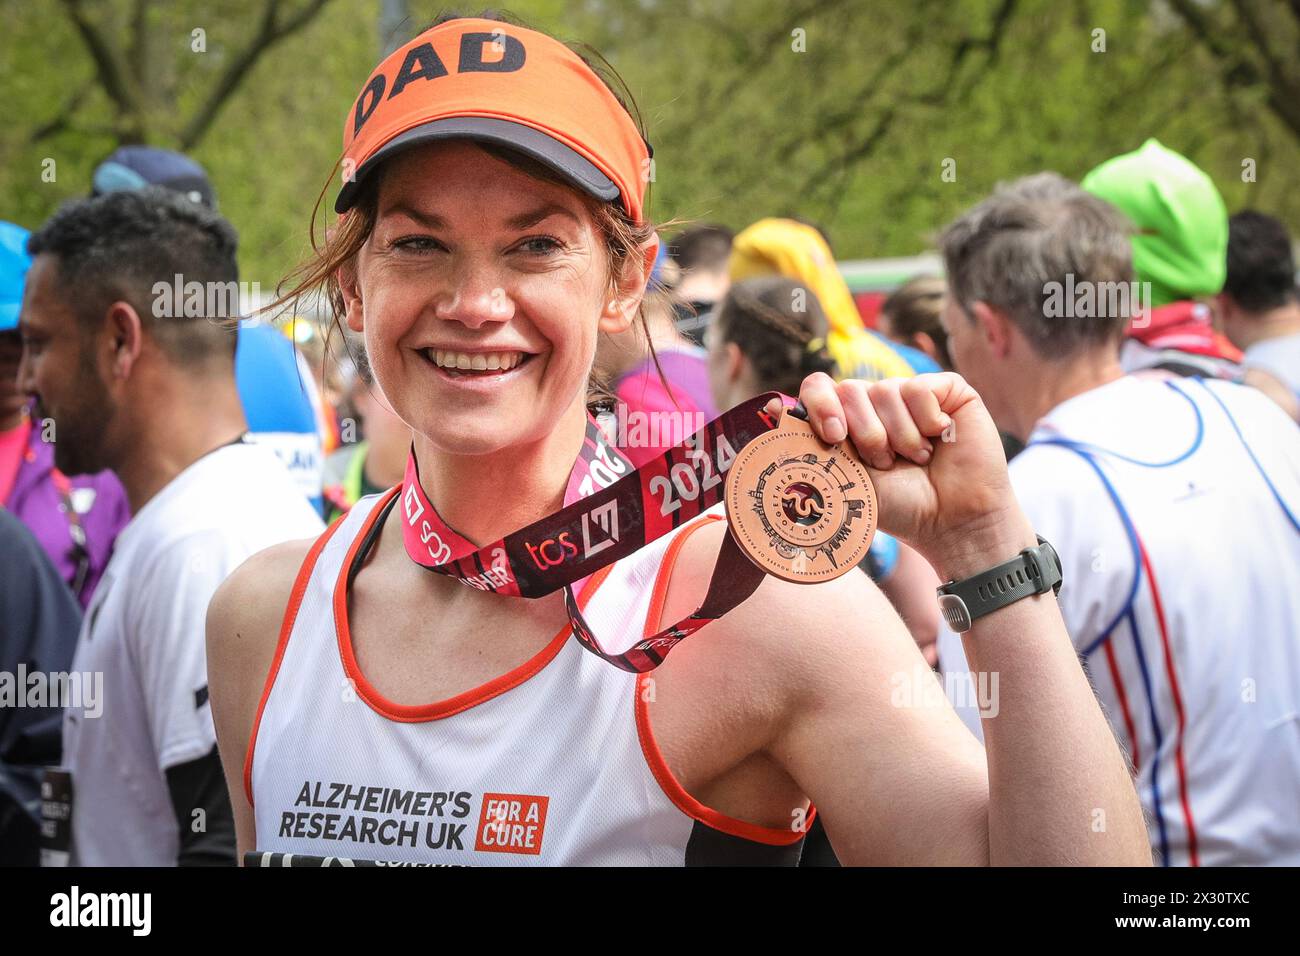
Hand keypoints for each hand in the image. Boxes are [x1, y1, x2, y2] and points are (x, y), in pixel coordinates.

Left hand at [771, 372, 1036, 579]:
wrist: (952, 522)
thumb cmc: (901, 507)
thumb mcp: (848, 479)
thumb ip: (815, 447)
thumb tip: (774, 409)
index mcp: (848, 421)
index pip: (819, 388)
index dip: (821, 405)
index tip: (834, 437)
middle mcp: (877, 404)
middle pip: (849, 389)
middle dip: (864, 432)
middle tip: (884, 463)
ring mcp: (911, 394)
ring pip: (886, 390)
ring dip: (899, 435)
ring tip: (916, 459)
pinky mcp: (947, 391)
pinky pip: (921, 387)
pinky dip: (928, 419)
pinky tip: (940, 440)